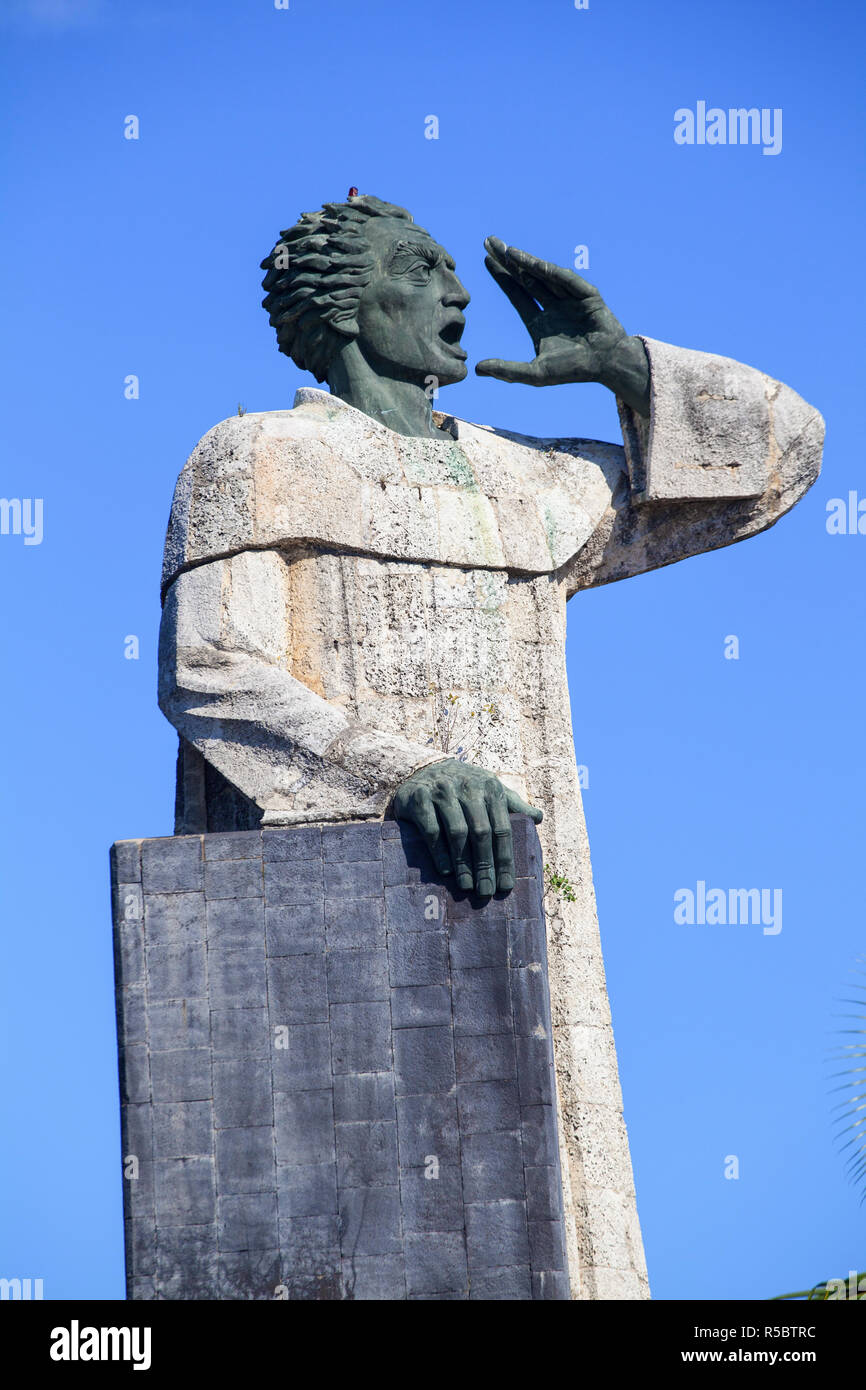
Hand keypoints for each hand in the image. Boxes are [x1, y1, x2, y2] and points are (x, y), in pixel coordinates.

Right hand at [392, 758, 542, 896]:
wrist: (423, 768)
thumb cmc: (463, 785)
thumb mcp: (489, 788)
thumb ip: (512, 803)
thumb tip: (538, 818)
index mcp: (490, 787)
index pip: (502, 828)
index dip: (505, 858)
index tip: (506, 884)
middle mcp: (468, 787)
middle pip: (481, 833)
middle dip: (486, 865)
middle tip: (487, 891)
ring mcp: (443, 792)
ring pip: (457, 832)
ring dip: (464, 863)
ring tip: (467, 886)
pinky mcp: (419, 799)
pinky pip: (432, 830)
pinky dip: (440, 852)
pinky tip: (446, 871)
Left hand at [475, 236, 649, 415]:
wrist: (608, 365)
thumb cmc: (573, 370)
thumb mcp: (535, 373)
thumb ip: (506, 370)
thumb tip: (476, 369)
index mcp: (539, 322)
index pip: (516, 294)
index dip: (502, 278)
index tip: (485, 260)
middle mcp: (552, 306)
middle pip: (525, 278)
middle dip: (507, 261)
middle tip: (489, 241)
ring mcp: (569, 298)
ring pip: (542, 275)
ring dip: (523, 261)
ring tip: (505, 248)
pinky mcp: (586, 294)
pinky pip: (564, 279)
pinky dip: (546, 270)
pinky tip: (528, 261)